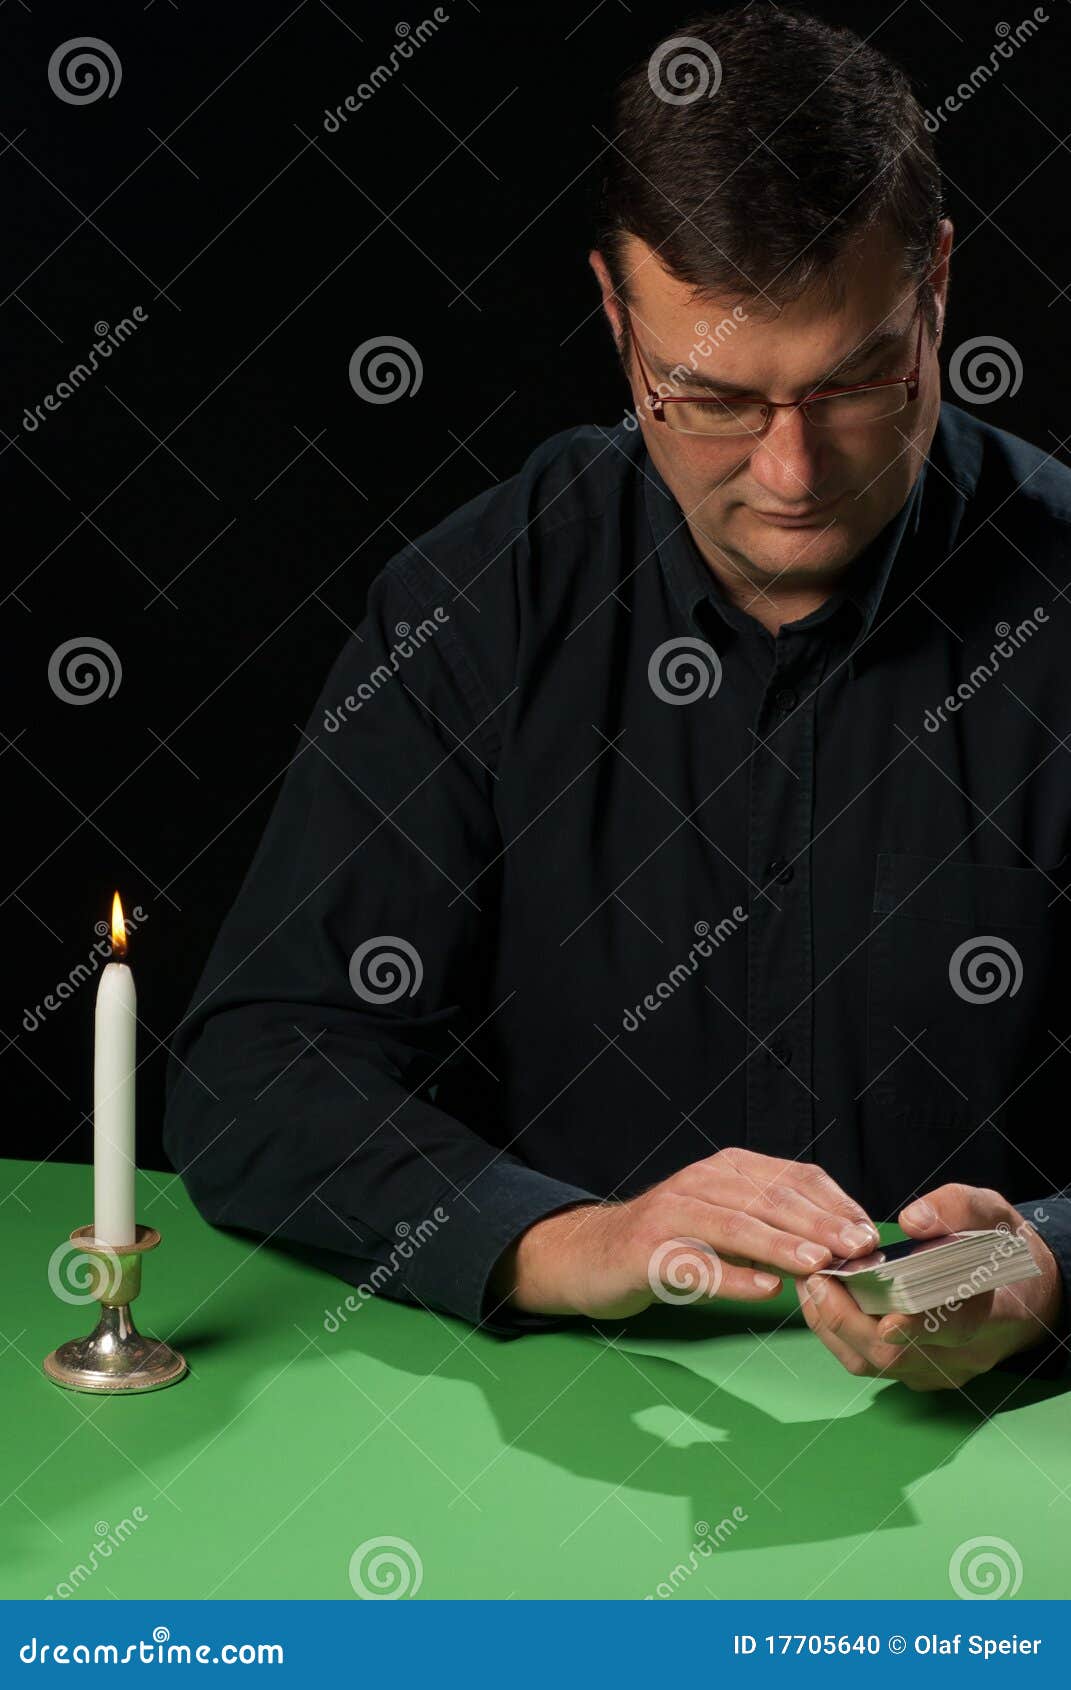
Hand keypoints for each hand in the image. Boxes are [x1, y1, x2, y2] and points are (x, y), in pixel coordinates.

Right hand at [490, 1147, 879, 1319]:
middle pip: (768, 1198)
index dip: (834, 1203)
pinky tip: (763, 1289)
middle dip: (819, 1222)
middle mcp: (700, 1181)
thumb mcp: (725, 1219)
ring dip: (779, 1243)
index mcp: (727, 1168)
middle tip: (858, 1248)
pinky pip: (695, 1264)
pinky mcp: (647, 1252)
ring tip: (817, 1263)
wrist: (593, 1253)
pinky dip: (732, 1277)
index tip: (869, 1232)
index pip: (792, 1177)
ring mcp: (671, 1214)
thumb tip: (841, 1244)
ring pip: (734, 1224)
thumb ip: (774, 1224)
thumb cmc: (672, 1240)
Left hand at [796, 1182, 1064, 1390]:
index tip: (886, 1317)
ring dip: (834, 1324)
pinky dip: (836, 1331)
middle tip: (818, 1277)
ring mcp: (938, 1370)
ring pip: (874, 1362)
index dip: (919, 1324)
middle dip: (849, 1319)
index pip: (955, 1326)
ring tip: (810, 1281)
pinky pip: (867, 1362)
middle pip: (899, 1354)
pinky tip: (821, 1297)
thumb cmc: (1002, 1249)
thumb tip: (913, 1221)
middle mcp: (964, 1353)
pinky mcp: (916, 1373)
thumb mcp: (992, 1214)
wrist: (1022, 1295)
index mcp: (994, 1312)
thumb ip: (956, 1210)